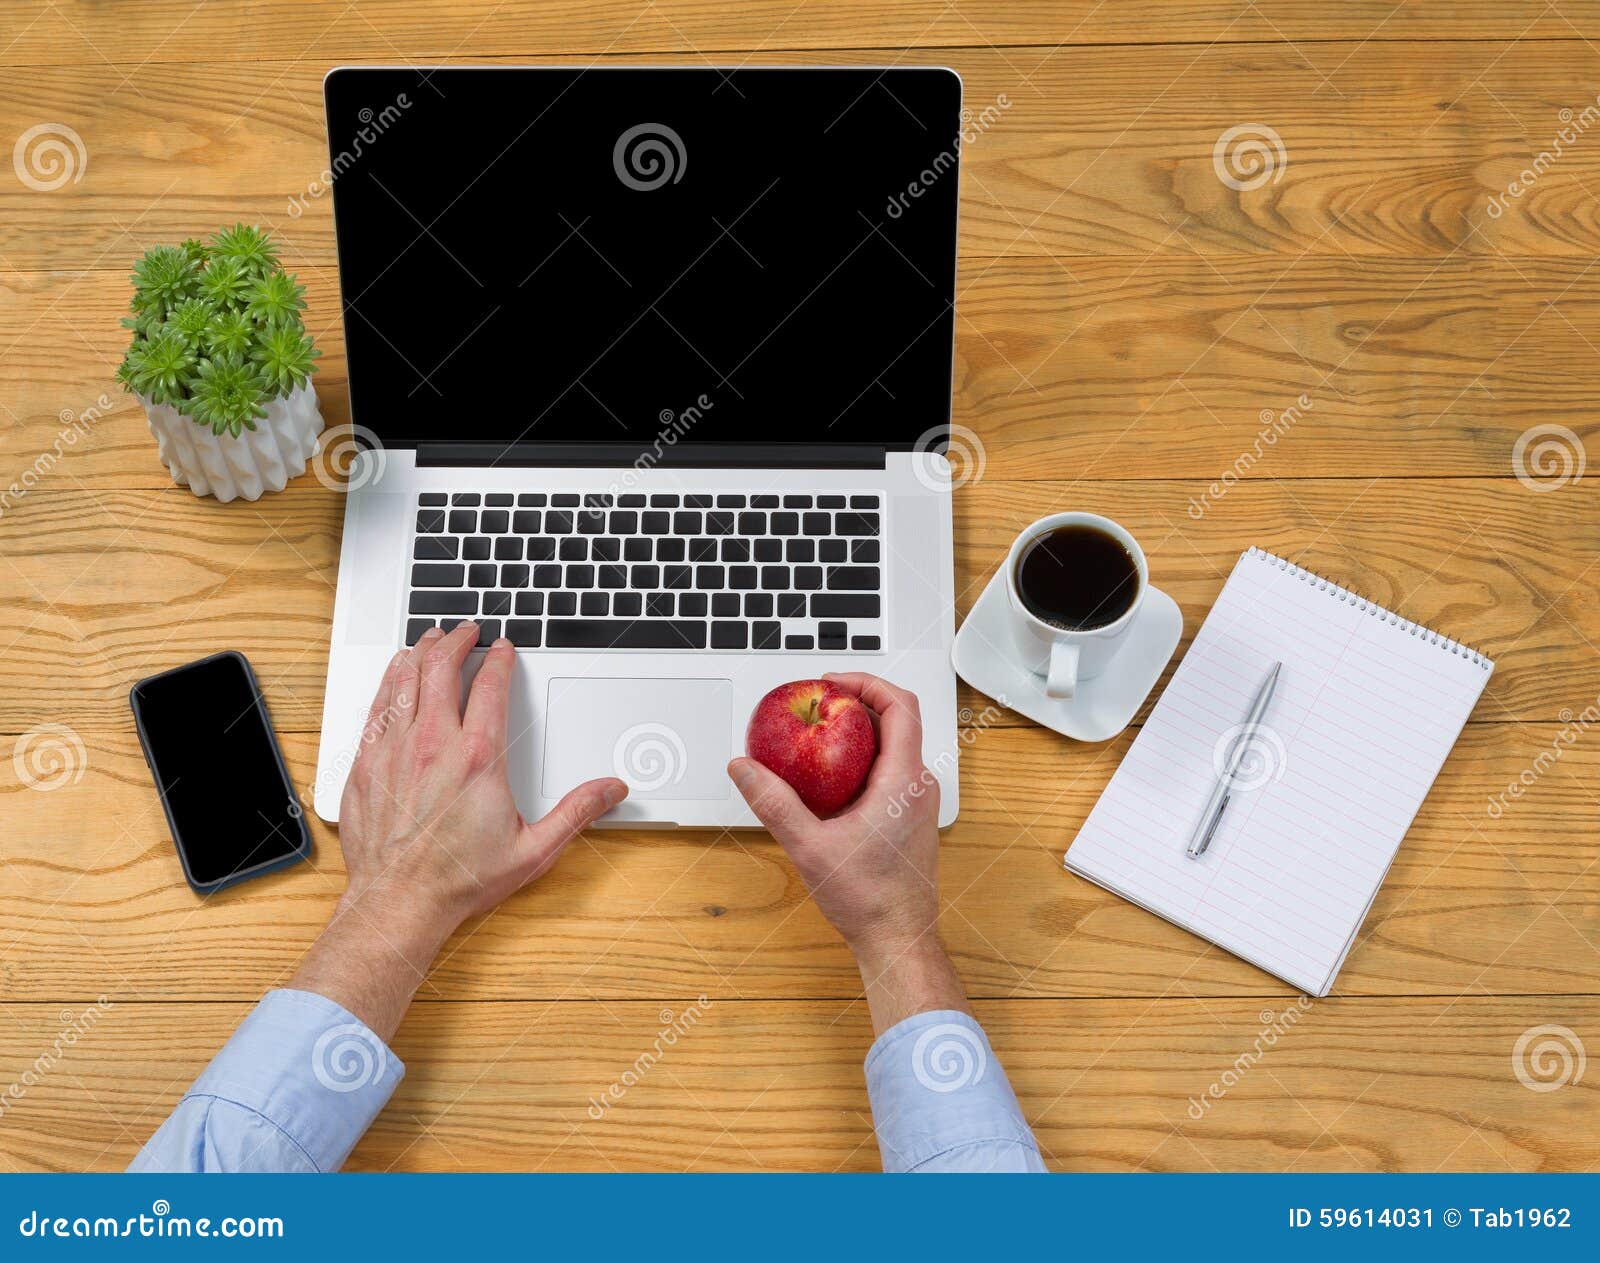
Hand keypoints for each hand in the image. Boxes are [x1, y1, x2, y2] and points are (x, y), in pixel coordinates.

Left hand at [292, 623, 627, 1037]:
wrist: (399, 902)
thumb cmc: (459, 879)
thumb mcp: (534, 849)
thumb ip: (576, 812)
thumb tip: (611, 790)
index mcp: (478, 757)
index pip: (490, 686)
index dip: (499, 659)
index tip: (503, 650)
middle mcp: (433, 744)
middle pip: (441, 668)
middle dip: (456, 641)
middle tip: (465, 631)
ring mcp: (395, 750)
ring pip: (405, 679)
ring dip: (420, 653)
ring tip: (430, 640)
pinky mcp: (367, 764)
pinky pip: (376, 707)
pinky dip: (389, 682)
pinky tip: (395, 675)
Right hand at [728, 672, 968, 1033]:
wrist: (899, 939)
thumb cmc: (869, 900)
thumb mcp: (810, 847)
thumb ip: (773, 803)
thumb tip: (744, 768)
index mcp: (904, 781)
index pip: (900, 706)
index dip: (867, 682)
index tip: (831, 682)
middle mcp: (918, 785)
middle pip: (897, 719)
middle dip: (856, 702)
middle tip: (817, 701)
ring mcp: (918, 801)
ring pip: (894, 745)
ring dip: (859, 731)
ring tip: (818, 732)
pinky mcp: (911, 816)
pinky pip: (890, 770)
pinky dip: (861, 759)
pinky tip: (828, 776)